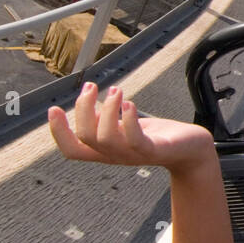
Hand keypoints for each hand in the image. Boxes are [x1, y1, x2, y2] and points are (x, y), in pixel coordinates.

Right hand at [48, 82, 214, 171]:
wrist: (189, 149)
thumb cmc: (155, 135)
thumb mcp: (124, 126)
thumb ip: (104, 120)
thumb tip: (87, 104)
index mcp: (105, 150)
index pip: (72, 149)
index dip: (58, 132)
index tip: (53, 109)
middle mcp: (115, 155)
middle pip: (86, 138)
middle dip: (83, 109)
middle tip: (92, 87)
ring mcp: (134, 154)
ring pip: (105, 139)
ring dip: (107, 109)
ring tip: (116, 91)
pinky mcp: (154, 150)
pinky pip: (135, 140)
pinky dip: (128, 120)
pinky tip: (129, 103)